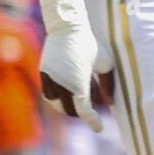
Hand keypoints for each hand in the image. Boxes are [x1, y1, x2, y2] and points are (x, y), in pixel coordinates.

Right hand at [39, 0, 112, 131]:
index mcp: (78, 84)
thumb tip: (109, 103)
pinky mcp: (43, 74)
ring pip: (57, 105)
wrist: (66, 26)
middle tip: (92, 109)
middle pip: (71, 111)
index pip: (84, 111)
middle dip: (82, 113)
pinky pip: (49, 95)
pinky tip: (67, 94)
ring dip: (68, 107)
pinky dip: (58, 99)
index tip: (99, 128)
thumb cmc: (90, 44)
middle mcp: (62, 84)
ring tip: (80, 100)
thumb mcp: (106, 64)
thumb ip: (108, 84)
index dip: (93, 121)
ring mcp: (50, 80)